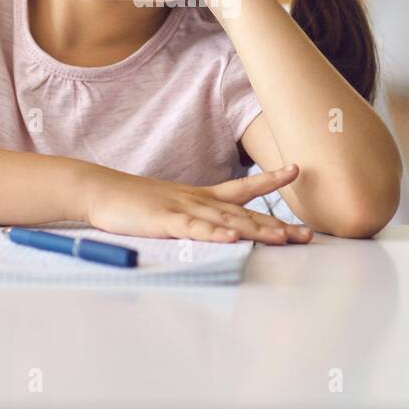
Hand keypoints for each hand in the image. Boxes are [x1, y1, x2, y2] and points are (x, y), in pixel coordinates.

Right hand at [83, 164, 311, 243]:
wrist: (99, 190)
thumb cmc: (132, 202)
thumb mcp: (169, 208)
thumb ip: (192, 218)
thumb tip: (215, 229)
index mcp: (200, 197)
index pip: (242, 188)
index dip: (269, 179)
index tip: (296, 170)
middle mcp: (198, 200)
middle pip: (244, 212)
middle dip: (277, 225)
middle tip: (308, 234)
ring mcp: (182, 209)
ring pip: (227, 220)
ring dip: (257, 230)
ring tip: (283, 239)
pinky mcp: (165, 221)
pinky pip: (195, 229)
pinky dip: (215, 233)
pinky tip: (233, 238)